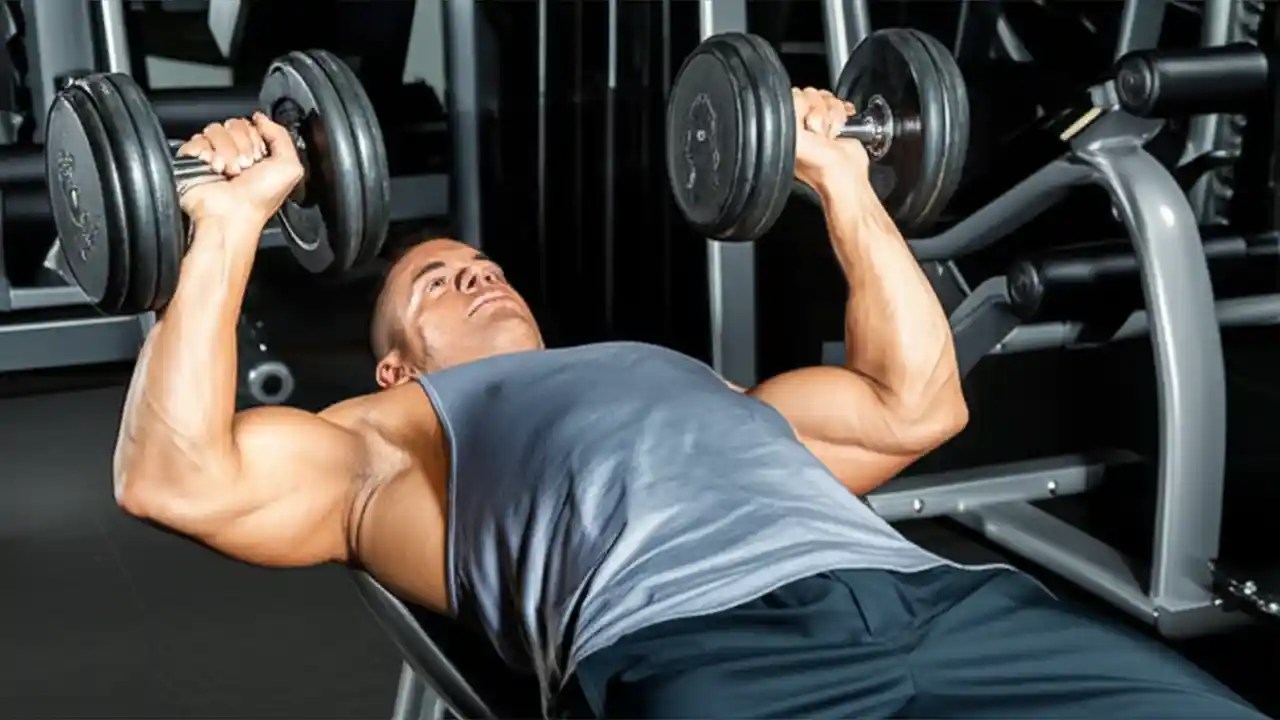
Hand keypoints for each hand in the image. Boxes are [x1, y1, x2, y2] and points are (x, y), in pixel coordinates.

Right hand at [177, 112, 304, 226]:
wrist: (232, 215)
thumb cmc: (260, 199)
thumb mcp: (290, 167)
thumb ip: (282, 136)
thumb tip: (262, 118)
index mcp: (257, 153)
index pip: (252, 124)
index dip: (257, 139)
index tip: (260, 157)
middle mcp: (234, 152)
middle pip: (234, 123)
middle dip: (243, 145)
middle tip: (245, 167)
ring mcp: (212, 154)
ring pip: (215, 129)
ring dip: (227, 152)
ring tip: (230, 172)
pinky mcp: (192, 159)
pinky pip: (197, 139)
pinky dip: (206, 154)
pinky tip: (213, 169)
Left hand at [792, 87, 868, 189]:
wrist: (848, 176)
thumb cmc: (822, 168)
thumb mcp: (800, 145)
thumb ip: (791, 126)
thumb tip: (791, 107)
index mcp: (784, 127)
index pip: (792, 96)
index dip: (806, 106)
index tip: (810, 124)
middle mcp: (798, 122)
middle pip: (810, 94)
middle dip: (822, 112)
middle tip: (822, 134)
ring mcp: (817, 120)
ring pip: (826, 97)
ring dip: (835, 115)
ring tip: (832, 134)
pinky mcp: (833, 119)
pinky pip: (838, 101)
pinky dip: (844, 113)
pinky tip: (841, 129)